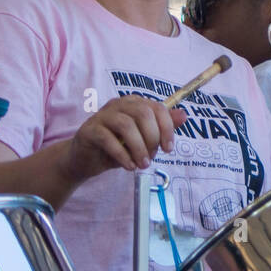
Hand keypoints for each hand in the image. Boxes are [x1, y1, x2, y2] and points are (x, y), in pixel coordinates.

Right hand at [58, 96, 185, 184]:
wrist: (86, 159)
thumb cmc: (118, 146)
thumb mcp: (143, 139)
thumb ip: (162, 127)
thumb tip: (183, 115)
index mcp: (135, 103)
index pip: (157, 108)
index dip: (167, 128)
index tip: (168, 149)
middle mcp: (119, 104)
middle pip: (143, 114)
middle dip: (152, 138)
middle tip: (152, 158)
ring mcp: (102, 115)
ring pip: (126, 125)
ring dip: (138, 148)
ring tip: (142, 165)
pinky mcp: (89, 130)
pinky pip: (108, 139)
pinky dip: (122, 155)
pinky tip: (129, 166)